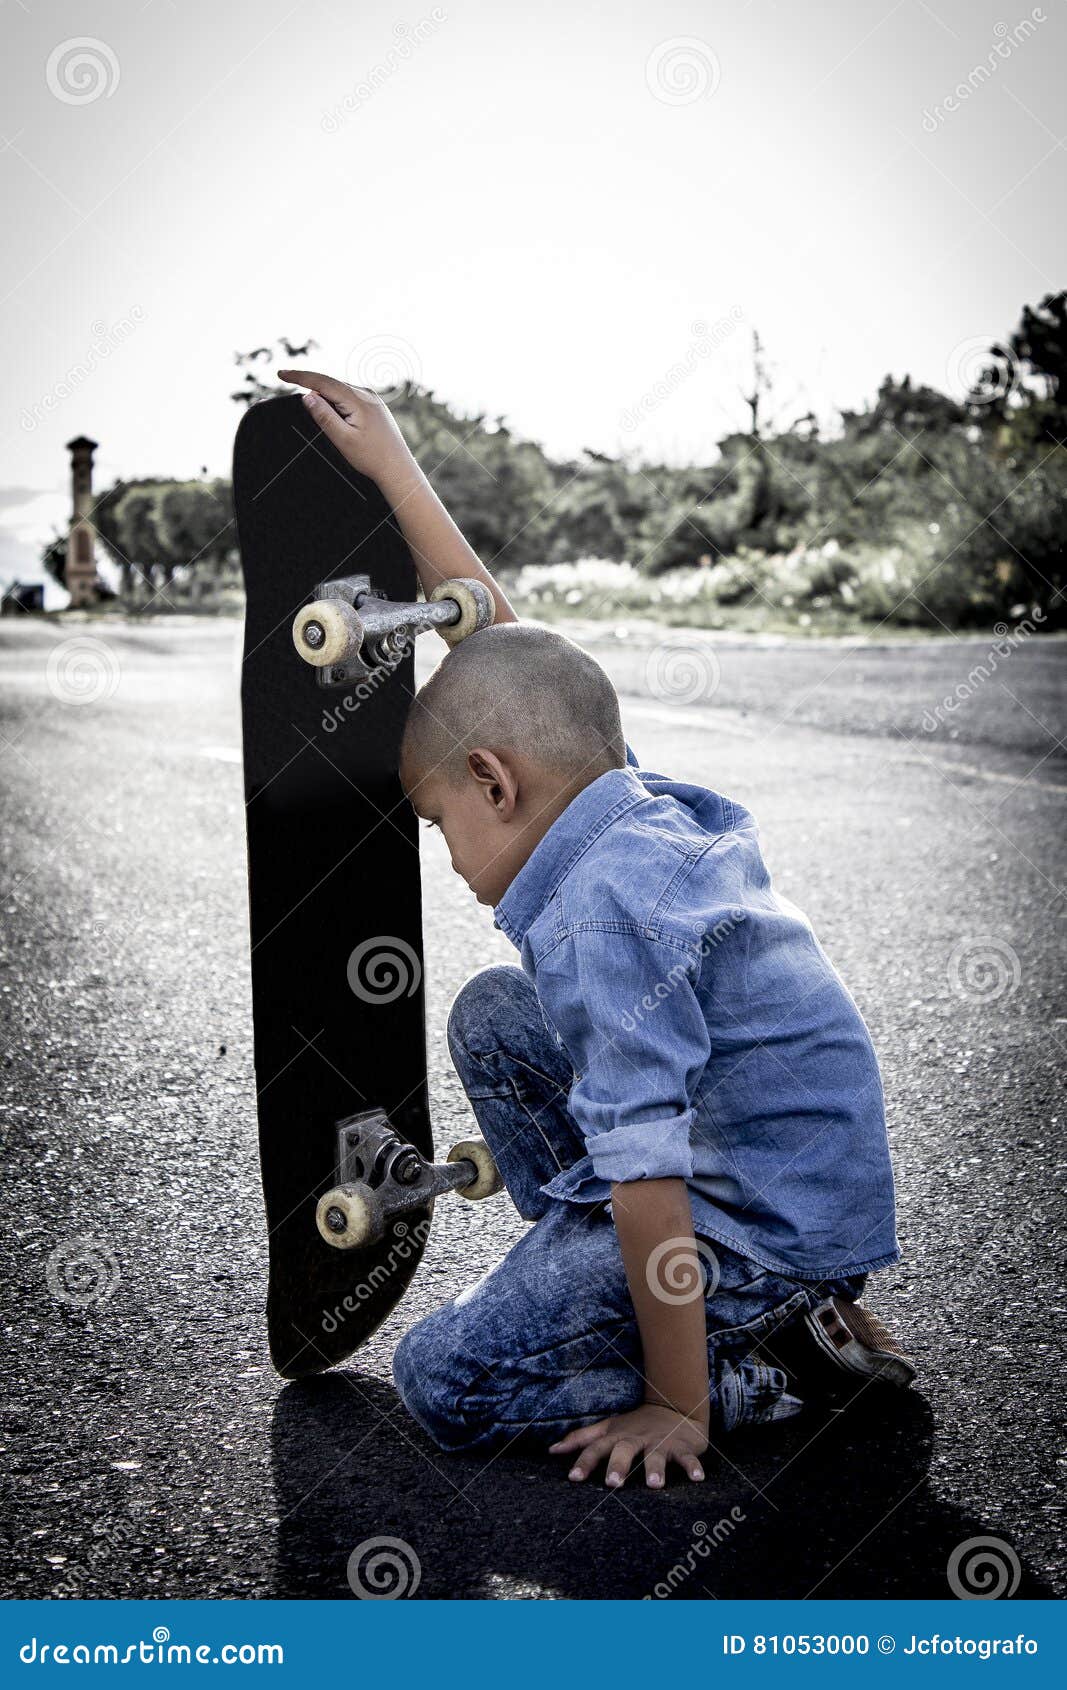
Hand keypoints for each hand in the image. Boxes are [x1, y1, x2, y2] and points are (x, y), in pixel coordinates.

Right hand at [277, 369, 415, 487]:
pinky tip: (330, 409)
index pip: (322, 382)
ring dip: (322, 393)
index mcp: (358, 399)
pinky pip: (348, 397)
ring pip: (339, 390)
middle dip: (309, 383)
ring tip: (309, 400)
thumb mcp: (343, 439)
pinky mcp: (374, 406)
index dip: (299, 376)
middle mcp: (366, 394)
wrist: (398, 469)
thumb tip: (308, 396)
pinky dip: (334, 400)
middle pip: (330, 384)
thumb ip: (324, 416)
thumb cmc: (373, 458)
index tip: (281, 373)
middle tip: (287, 381)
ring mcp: (372, 399)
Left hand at [549, 1403, 707, 1488]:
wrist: (674, 1406)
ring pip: (656, 1455)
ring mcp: (659, 1442)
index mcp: (617, 1437)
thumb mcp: (607, 1428)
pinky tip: (697, 1478)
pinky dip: (692, 1467)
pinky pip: (687, 1457)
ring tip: (653, 1485)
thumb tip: (552, 1450)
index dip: (584, 1461)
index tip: (573, 1478)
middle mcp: (636, 1439)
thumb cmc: (635, 1425)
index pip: (596, 1448)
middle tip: (612, 1484)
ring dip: (655, 1468)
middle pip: (624, 1451)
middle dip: (618, 1466)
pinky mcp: (681, 1446)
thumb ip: (582, 1439)